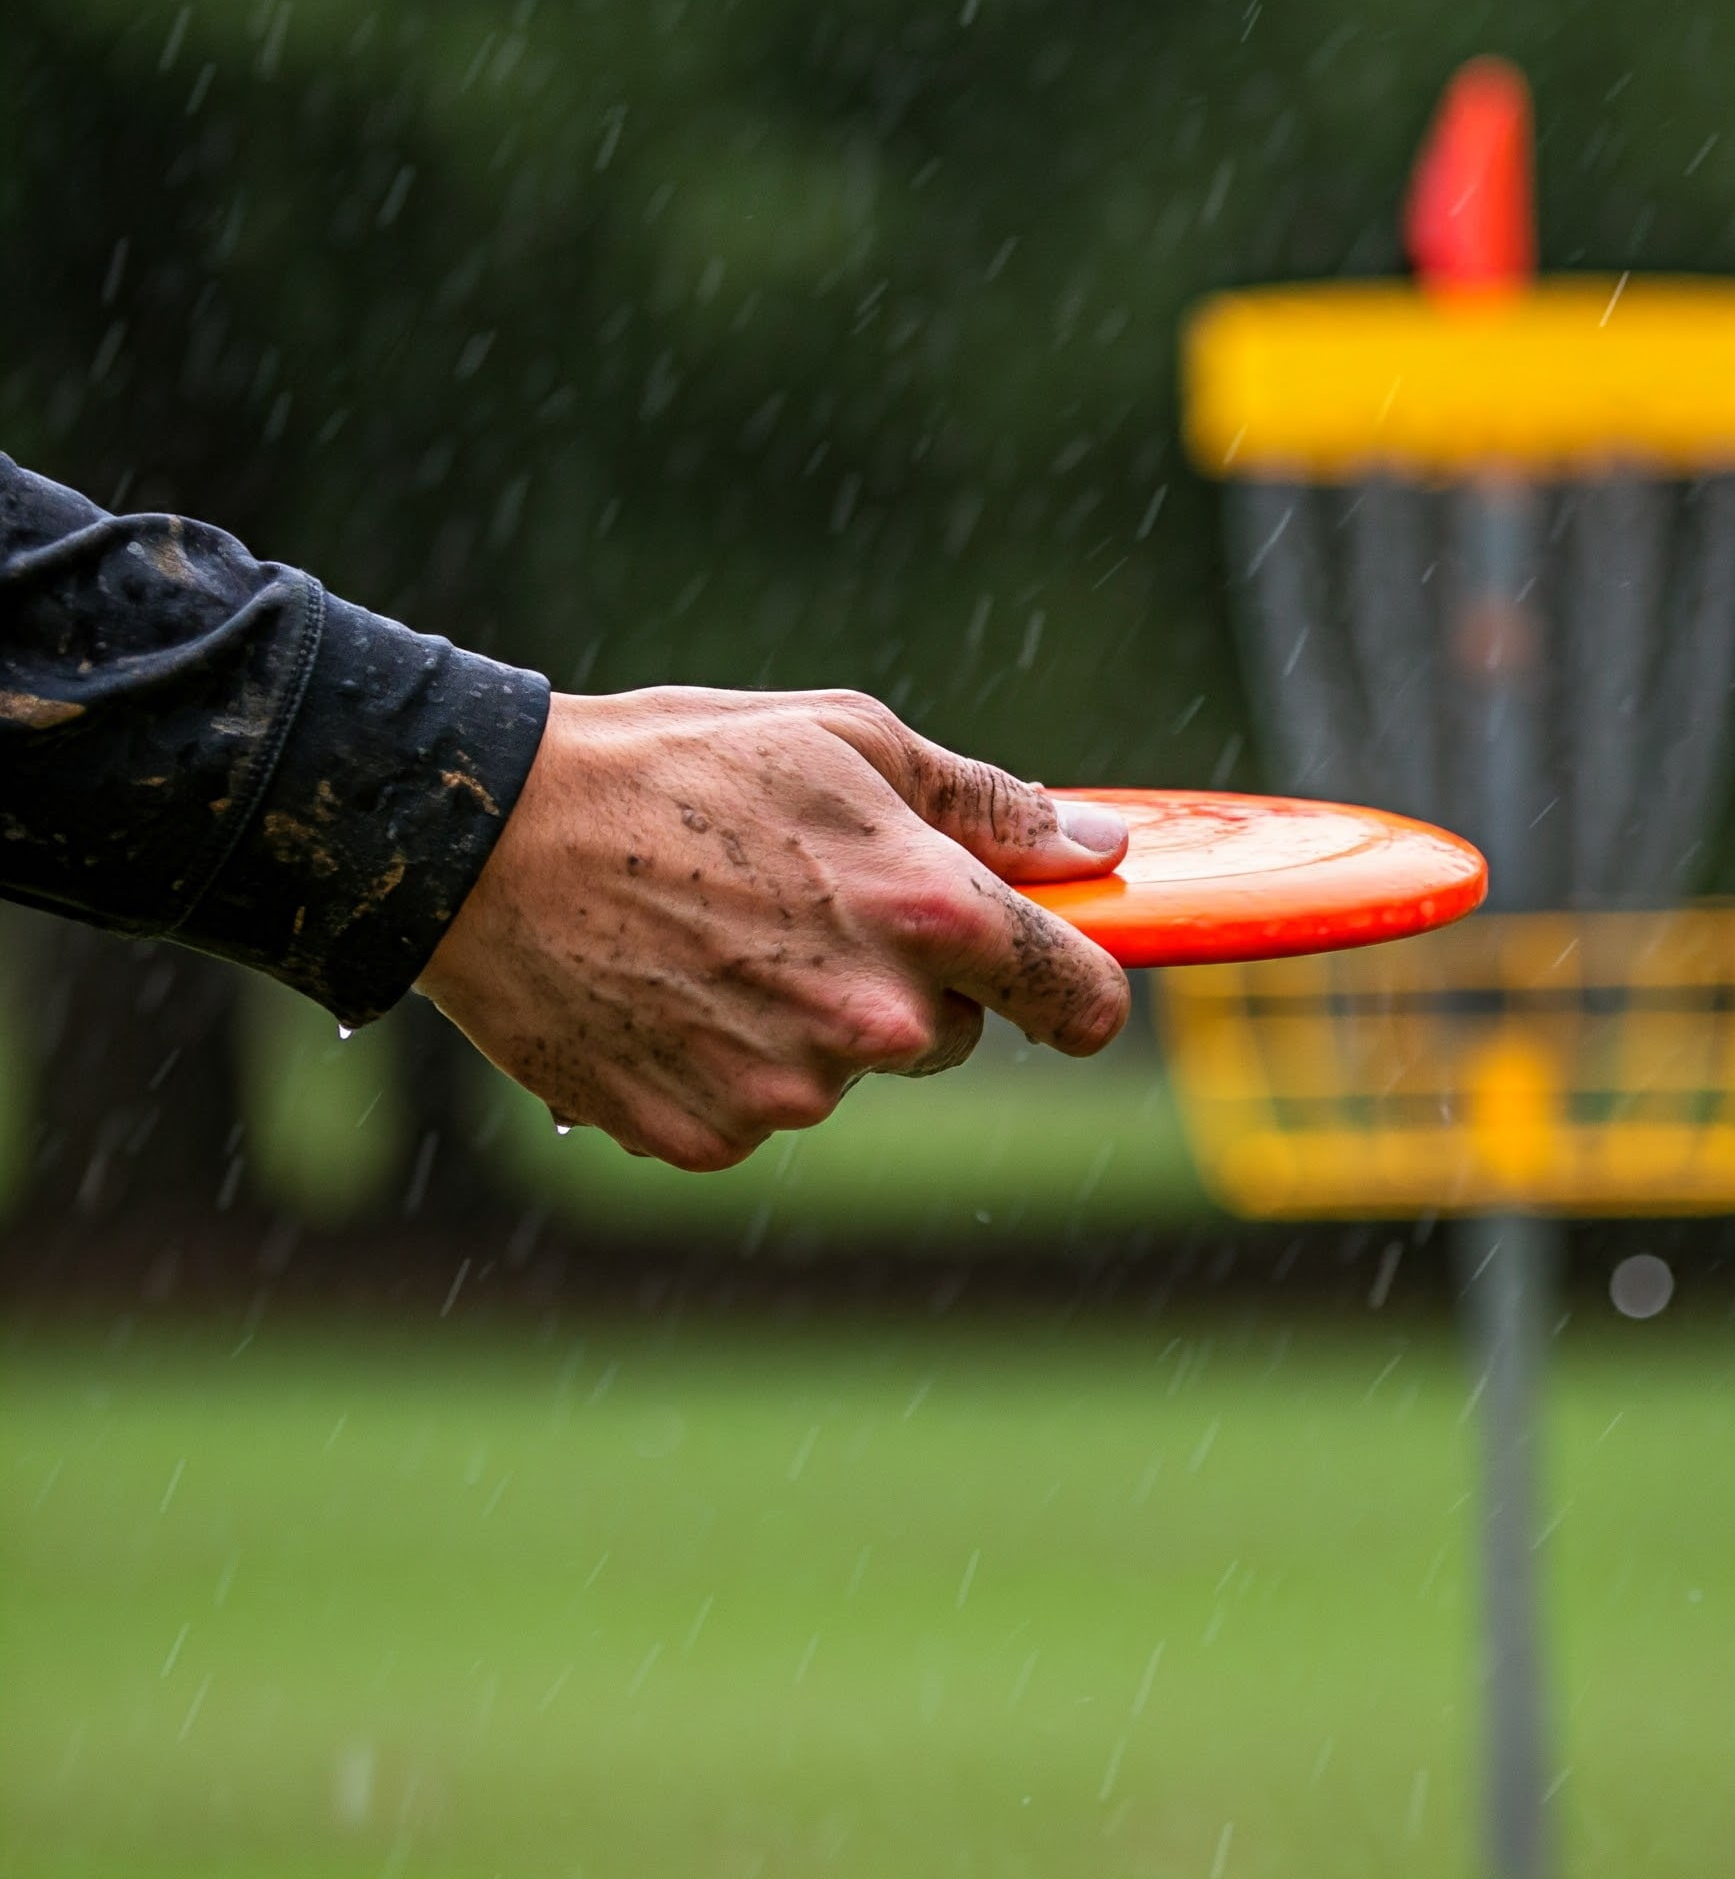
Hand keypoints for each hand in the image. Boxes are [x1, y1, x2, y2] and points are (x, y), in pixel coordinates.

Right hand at [416, 687, 1130, 1170]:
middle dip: (907, 984)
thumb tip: (1102, 849)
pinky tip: (669, 992)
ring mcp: (787, 1094)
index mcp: (927, 915)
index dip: (1079, 987)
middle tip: (807, 908)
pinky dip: (728, 1065)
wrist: (487, 841)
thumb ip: (990, 806)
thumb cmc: (674, 765)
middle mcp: (874, 1024)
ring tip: (713, 937)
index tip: (1060, 979)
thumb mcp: (846, 739)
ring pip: (845, 1073)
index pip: (1082, 1000)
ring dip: (807, 1024)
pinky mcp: (704, 1140)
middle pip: (951, 1037)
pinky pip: (757, 1110)